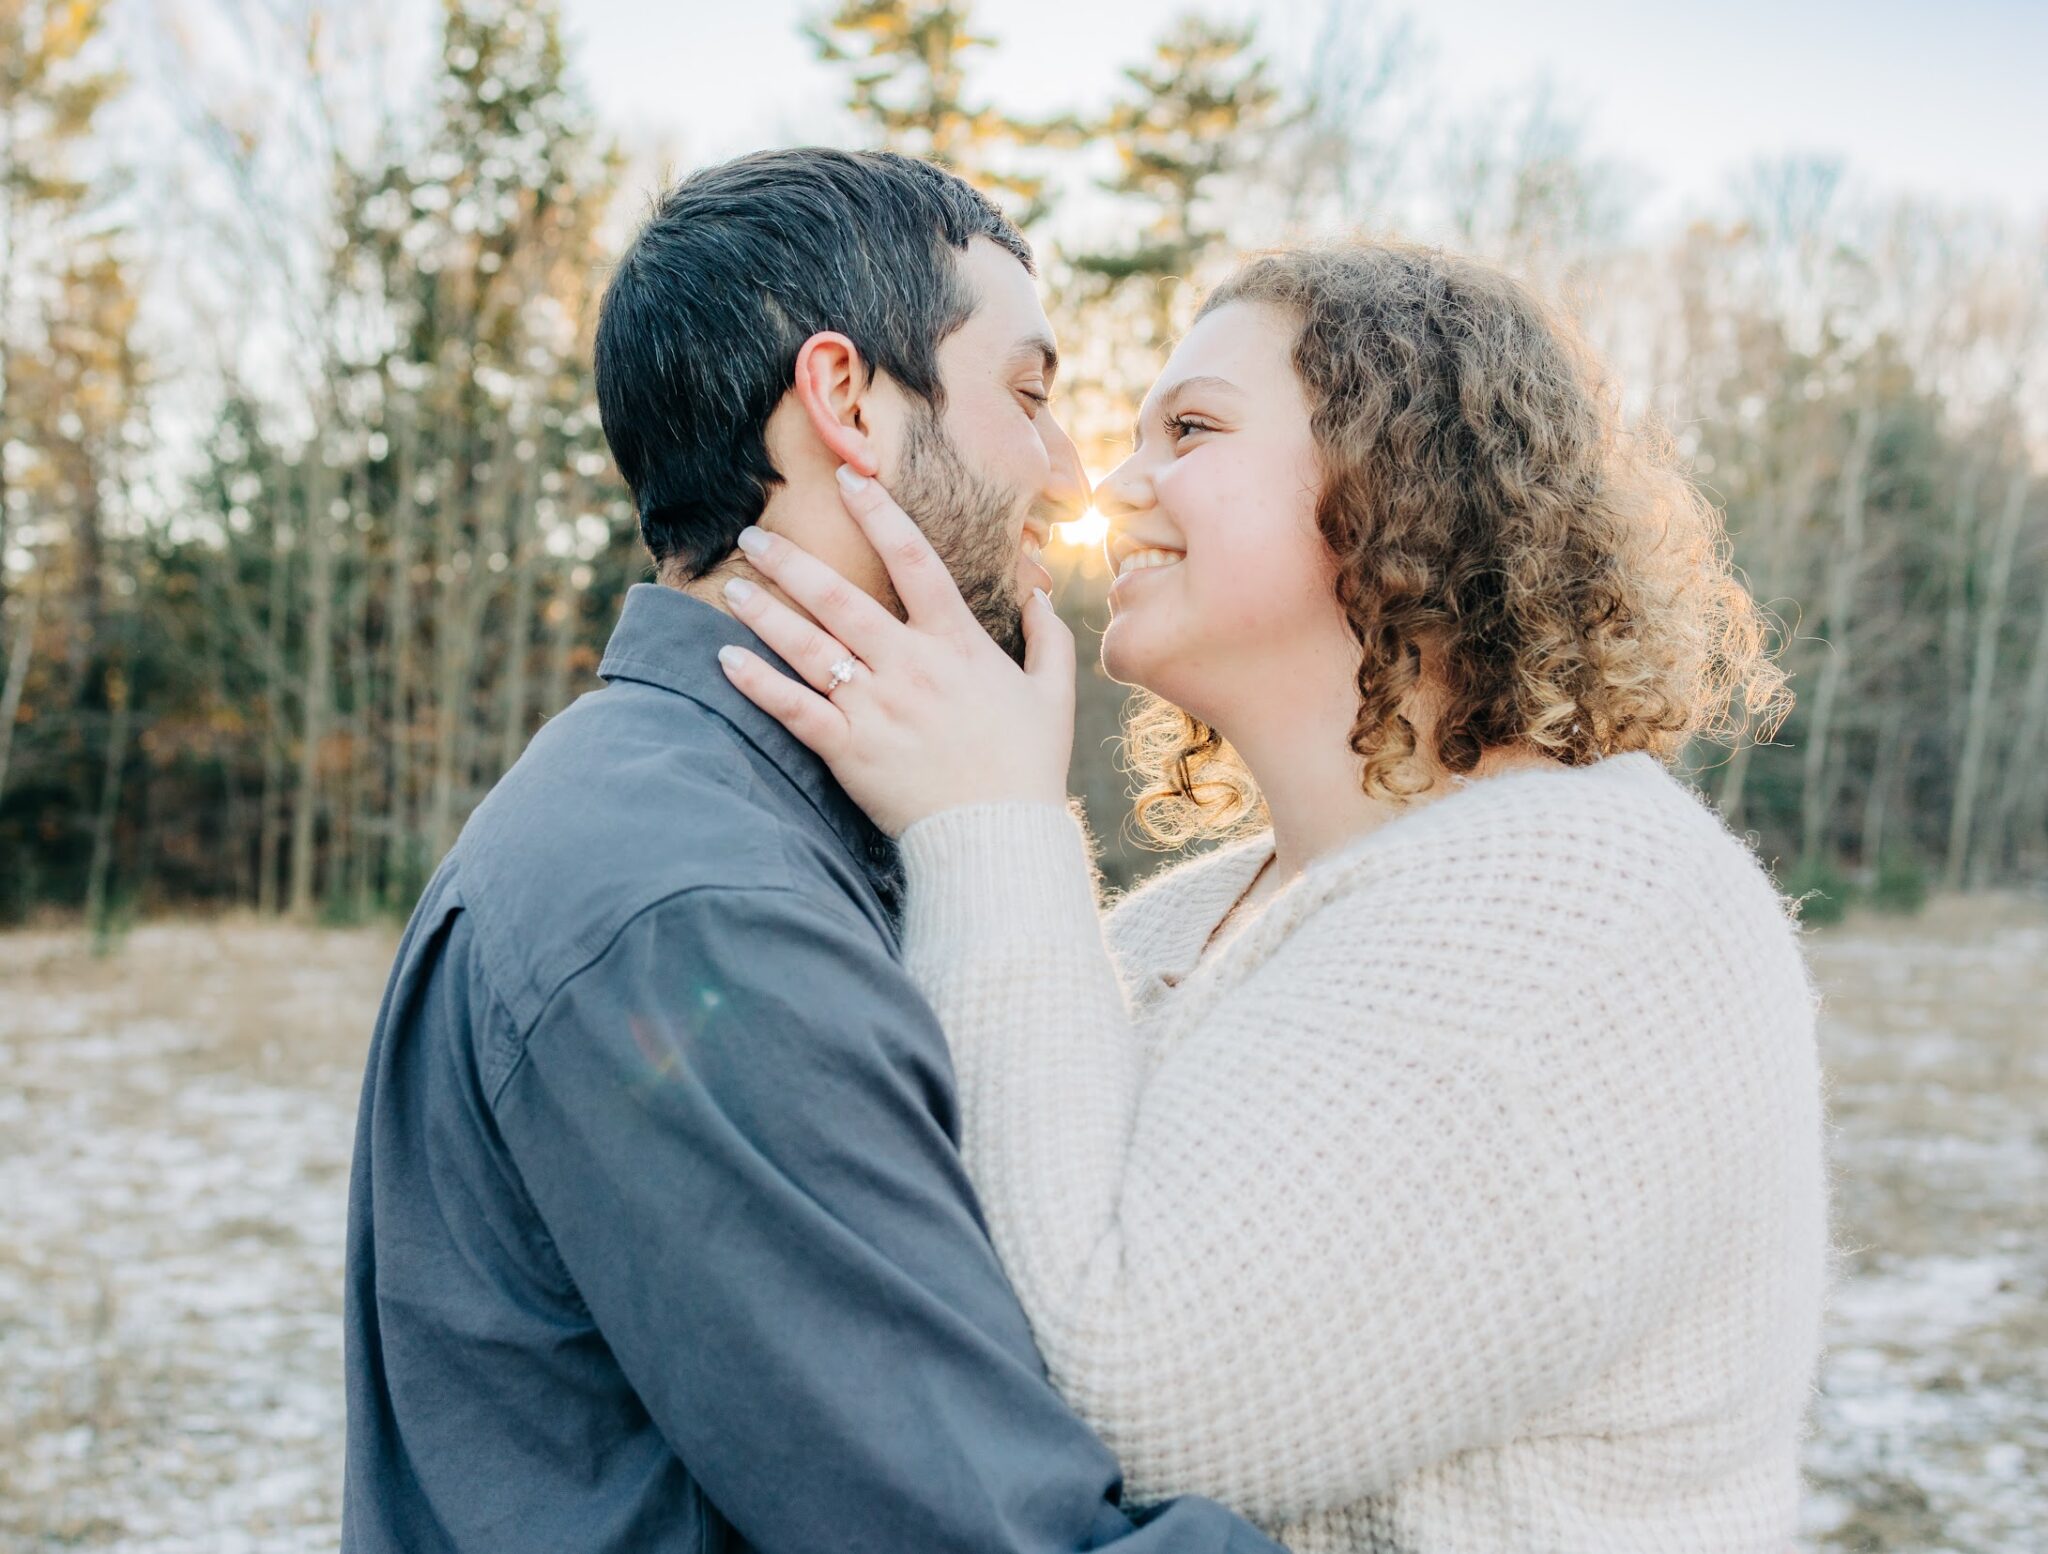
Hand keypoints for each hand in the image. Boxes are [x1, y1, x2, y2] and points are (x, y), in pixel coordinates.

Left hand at [715, 466, 1075, 836]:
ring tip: (733, 589)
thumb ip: (1049, 639)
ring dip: (766, 614)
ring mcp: (876, 707)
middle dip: (792, 562)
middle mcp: (911, 666)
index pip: (914, 560)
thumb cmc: (1028, 767)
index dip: (879, 515)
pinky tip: (726, 660)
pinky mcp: (850, 750)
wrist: (999, 837)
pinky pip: (794, 709)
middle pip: (842, 598)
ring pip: (809, 647)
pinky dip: (757, 684)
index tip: (849, 480)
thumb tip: (1040, 595)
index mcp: (957, 644)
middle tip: (753, 537)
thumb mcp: (1053, 696)